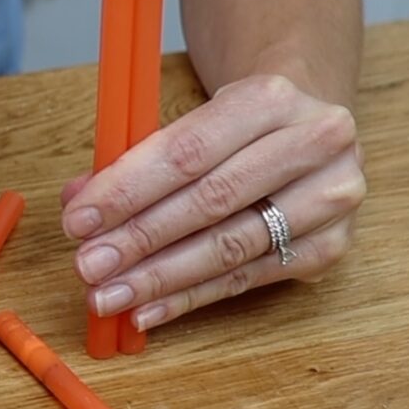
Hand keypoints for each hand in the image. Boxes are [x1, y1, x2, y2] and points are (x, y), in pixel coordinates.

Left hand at [58, 74, 365, 331]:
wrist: (306, 129)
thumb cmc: (231, 128)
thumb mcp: (188, 122)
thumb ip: (132, 160)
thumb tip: (77, 204)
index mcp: (270, 98)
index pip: (187, 152)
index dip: (127, 190)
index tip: (78, 221)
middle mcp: (314, 143)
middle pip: (211, 201)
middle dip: (139, 239)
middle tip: (88, 267)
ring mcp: (330, 198)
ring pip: (231, 246)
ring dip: (160, 278)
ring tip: (108, 297)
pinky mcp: (331, 246)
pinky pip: (247, 279)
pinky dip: (190, 297)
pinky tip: (147, 310)